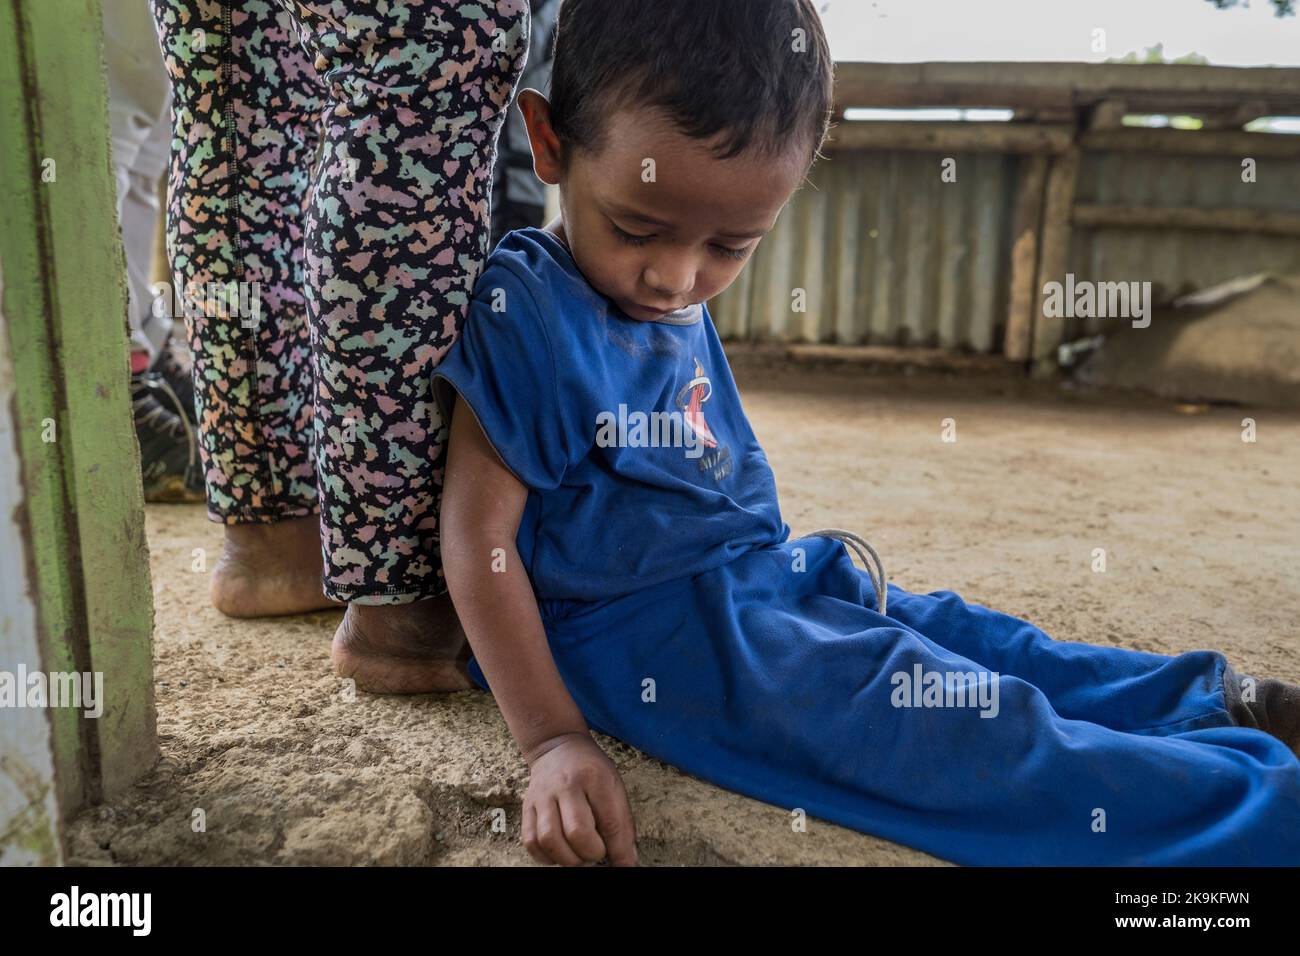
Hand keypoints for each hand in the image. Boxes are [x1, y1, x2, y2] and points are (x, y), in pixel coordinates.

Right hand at [522, 732, 637, 865]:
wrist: (558, 747)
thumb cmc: (591, 771)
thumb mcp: (614, 786)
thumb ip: (622, 824)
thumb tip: (627, 862)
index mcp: (595, 778)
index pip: (609, 822)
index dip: (618, 850)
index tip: (622, 864)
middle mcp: (566, 786)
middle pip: (577, 832)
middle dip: (590, 853)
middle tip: (596, 851)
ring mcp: (543, 796)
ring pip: (549, 839)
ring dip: (567, 858)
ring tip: (577, 854)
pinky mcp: (527, 807)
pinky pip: (530, 841)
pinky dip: (545, 856)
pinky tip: (559, 852)